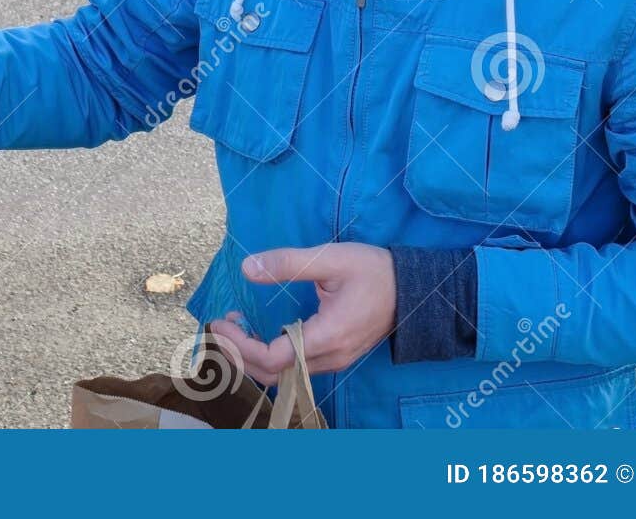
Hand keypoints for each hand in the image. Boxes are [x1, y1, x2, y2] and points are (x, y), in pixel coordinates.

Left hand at [206, 243, 395, 383]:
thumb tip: (247, 268)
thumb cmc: (373, 270)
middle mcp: (330, 358)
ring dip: (254, 358)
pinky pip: (295, 369)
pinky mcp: (335, 357)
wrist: (412, 289)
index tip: (222, 320)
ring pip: (284, 376)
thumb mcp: (330, 258)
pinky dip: (270, 357)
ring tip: (236, 327)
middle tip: (222, 324)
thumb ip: (288, 263)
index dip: (242, 345)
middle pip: (273, 375)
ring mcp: (334, 362)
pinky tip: (259, 334)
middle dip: (240, 354)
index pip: (273, 359)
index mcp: (328, 336)